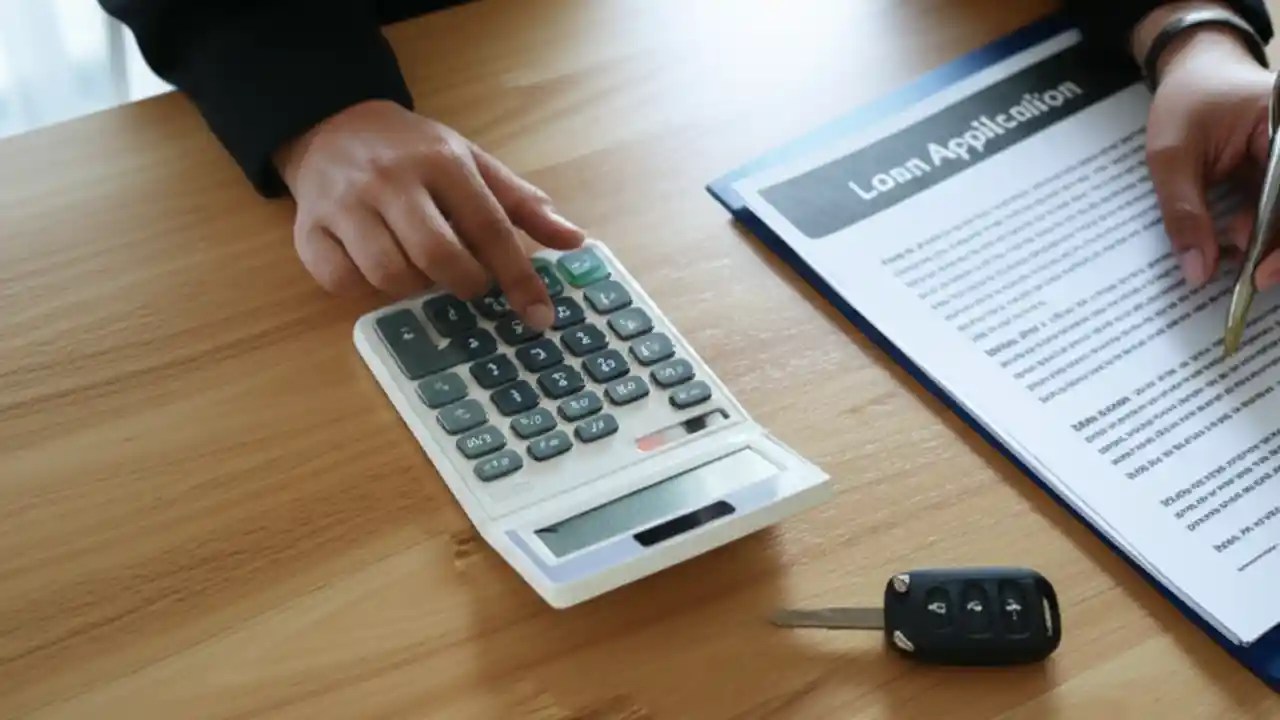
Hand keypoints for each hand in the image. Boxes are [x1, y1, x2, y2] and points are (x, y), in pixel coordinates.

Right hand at [273, 100, 584, 329]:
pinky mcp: (308, 228)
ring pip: (387, 274)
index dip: (517, 277)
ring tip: (420, 270)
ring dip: (413, 288)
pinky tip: (376, 270)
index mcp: (441, 161)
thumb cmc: (414, 152)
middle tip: (470, 285)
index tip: (539, 316)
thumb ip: (523, 204)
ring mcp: (345, 204)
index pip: (489, 226)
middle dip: (464, 284)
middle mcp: (391, 179)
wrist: (333, 123)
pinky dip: (363, 289)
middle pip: (437, 255)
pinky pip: (340, 280)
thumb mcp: (473, 163)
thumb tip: (574, 240)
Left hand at [1138, 21, 1272, 287]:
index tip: (1259, 274)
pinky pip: (1279, 211)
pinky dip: (1262, 233)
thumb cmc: (1187, 101)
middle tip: (1247, 279)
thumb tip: (1198, 272)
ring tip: (1234, 255)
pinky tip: (1236, 244)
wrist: (1196, 71)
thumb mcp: (1172, 155)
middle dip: (1277, 249)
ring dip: (1269, 244)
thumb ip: (1183, 212)